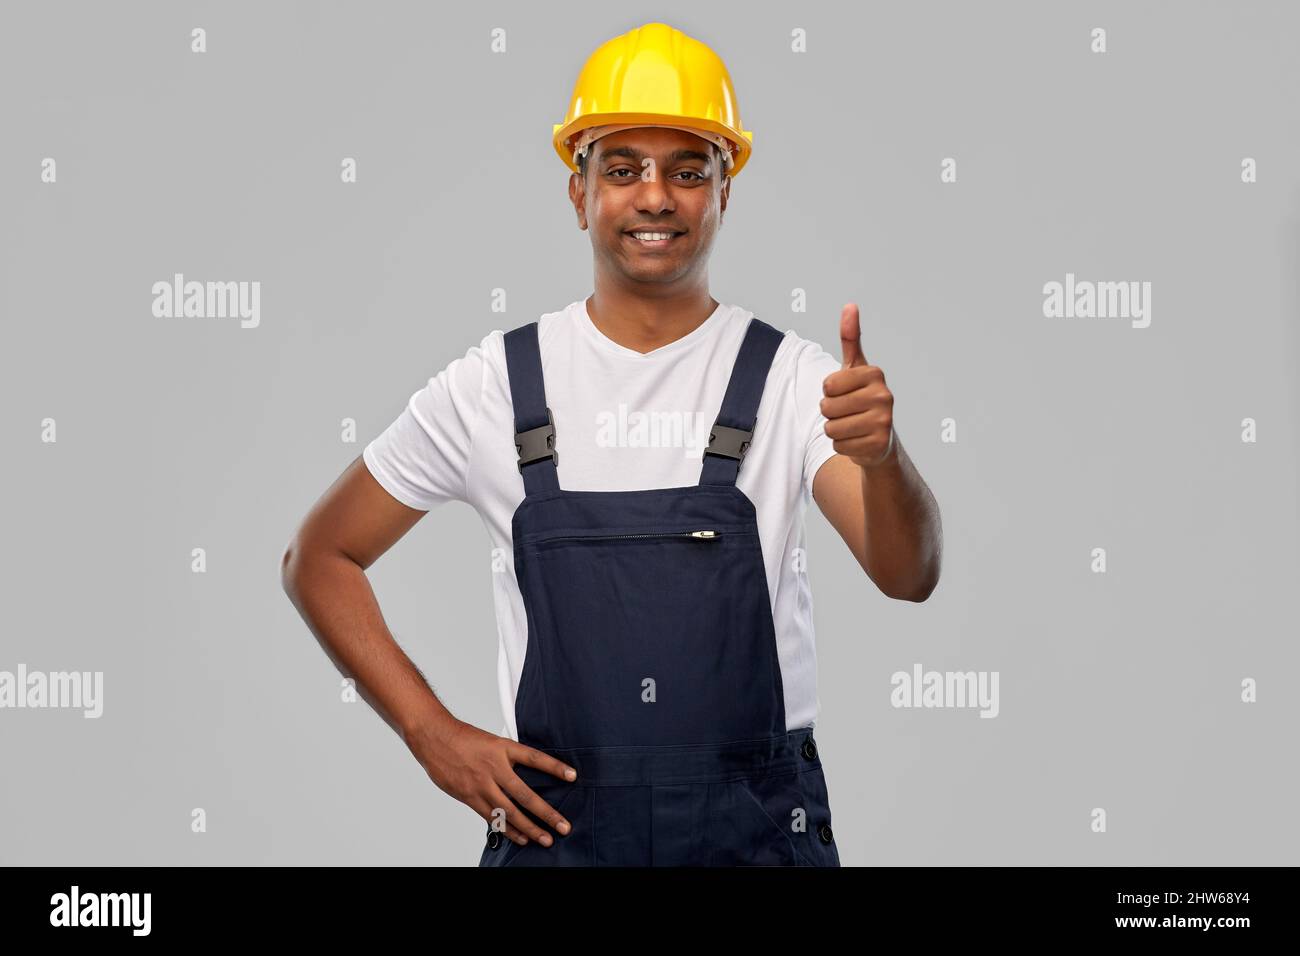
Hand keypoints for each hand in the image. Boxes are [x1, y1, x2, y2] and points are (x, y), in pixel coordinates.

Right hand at [407, 717, 576, 847]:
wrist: (434, 738)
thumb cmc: (464, 738)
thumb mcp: (492, 741)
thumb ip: (508, 758)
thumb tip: (526, 772)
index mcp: (503, 748)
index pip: (535, 758)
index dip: (555, 767)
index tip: (573, 776)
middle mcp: (494, 768)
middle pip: (525, 794)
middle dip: (546, 813)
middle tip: (563, 826)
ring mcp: (481, 785)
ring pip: (509, 812)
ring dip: (529, 828)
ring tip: (545, 838)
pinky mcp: (469, 797)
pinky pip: (492, 818)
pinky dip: (508, 829)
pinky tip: (521, 837)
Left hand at [820, 303, 895, 469]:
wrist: (880, 439)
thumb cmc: (862, 398)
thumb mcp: (855, 368)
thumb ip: (850, 339)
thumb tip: (849, 306)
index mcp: (875, 374)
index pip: (827, 385)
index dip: (829, 392)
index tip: (844, 392)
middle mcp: (884, 396)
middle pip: (827, 407)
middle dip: (830, 413)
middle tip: (847, 412)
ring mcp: (883, 421)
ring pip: (831, 428)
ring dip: (834, 430)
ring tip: (851, 426)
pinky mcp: (878, 445)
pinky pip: (838, 446)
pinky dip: (842, 446)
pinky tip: (857, 440)